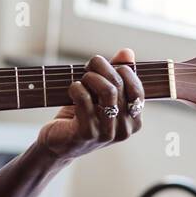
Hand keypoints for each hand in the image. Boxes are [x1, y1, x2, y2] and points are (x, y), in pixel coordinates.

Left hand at [35, 48, 144, 163]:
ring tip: (82, 78)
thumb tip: (127, 53)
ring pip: (107, 91)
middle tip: (89, 66)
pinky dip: (77, 87)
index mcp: (134, 121)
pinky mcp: (87, 133)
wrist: (58, 144)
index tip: (106, 66)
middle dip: (102, 68)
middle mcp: (124, 130)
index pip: (137, 90)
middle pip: (120, 86)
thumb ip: (116, 75)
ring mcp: (107, 133)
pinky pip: (84, 99)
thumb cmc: (81, 117)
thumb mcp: (100, 96)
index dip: (123, 71)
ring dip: (91, 77)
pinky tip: (72, 89)